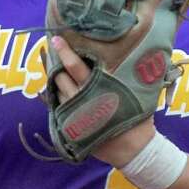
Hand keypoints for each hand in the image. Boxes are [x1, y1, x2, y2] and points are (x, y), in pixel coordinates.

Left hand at [49, 35, 155, 167]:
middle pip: (61, 77)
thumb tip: (128, 53)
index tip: (56, 39)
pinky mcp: (70, 125)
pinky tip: (55, 88)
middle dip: (56, 63)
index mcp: (99, 89)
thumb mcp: (134, 92)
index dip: (66, 52)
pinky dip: (56, 96)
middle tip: (53, 49)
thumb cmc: (136, 118)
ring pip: (58, 91)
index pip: (77, 67)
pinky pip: (57, 107)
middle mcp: (82, 100)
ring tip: (56, 66)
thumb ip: (125, 74)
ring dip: (56, 79)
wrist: (132, 149)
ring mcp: (74, 113)